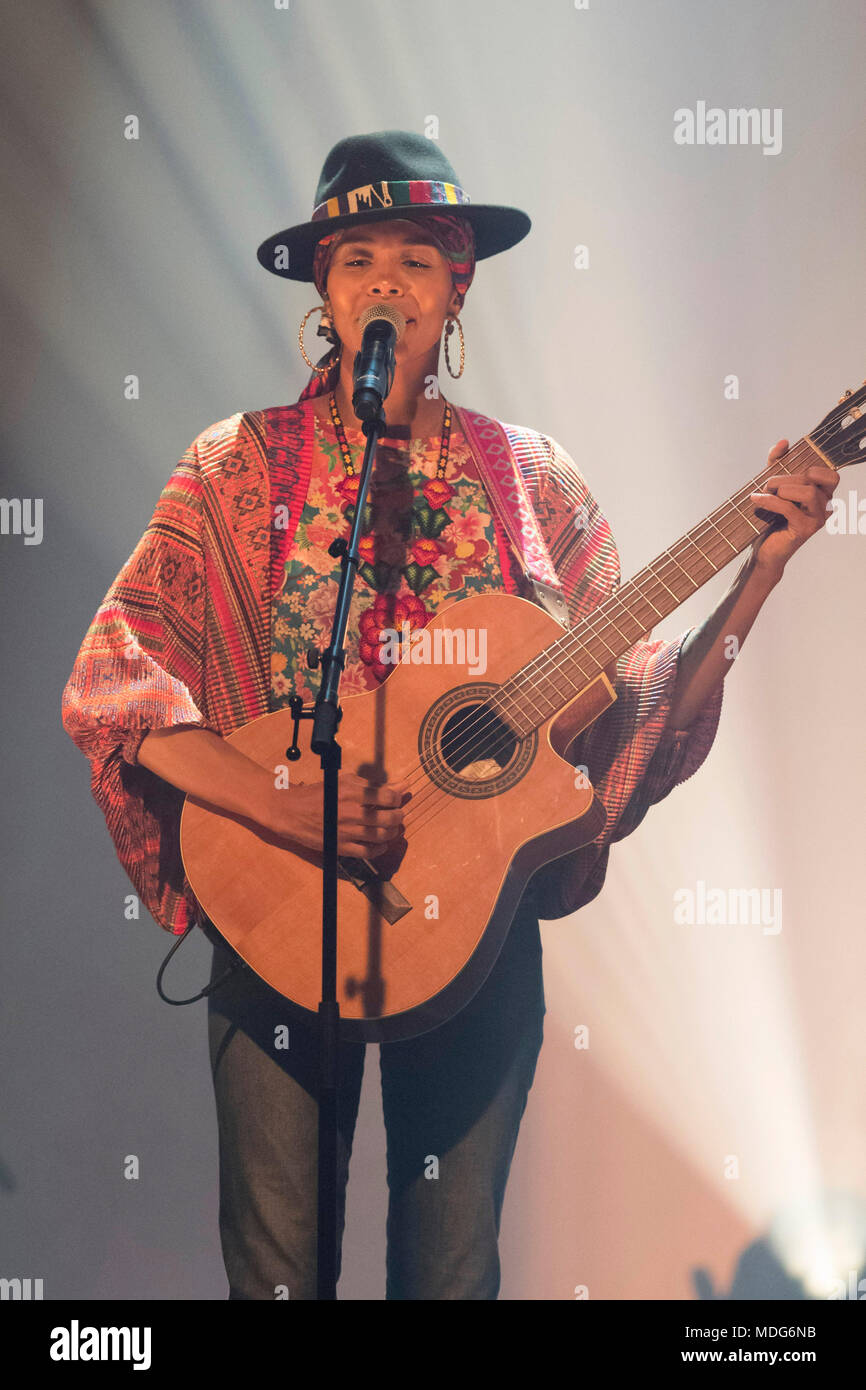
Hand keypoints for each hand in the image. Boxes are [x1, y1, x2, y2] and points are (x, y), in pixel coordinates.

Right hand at [265, 772, 410, 857]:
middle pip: (389, 818)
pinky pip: (368, 852)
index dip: (397, 798)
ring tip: (390, 827)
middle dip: (399, 816)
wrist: (293, 811)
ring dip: (392, 832)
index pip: (389, 797)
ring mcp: (347, 831)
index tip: (395, 799)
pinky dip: (379, 849)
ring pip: (382, 836)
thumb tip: (402, 785)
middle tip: (396, 814)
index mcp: (353, 792)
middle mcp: (351, 812)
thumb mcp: (347, 782)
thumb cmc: (321, 794)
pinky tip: (380, 843)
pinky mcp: (341, 847)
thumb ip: (375, 785)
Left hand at [748, 439, 839, 580]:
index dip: (814, 468)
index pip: (832, 475)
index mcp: (823, 495)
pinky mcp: (804, 530)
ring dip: (781, 488)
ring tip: (764, 493)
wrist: (763, 550)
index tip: (793, 472)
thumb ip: (778, 462)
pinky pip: (789, 507)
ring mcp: (817, 519)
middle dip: (785, 477)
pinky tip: (756, 499)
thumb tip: (784, 442)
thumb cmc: (770, 517)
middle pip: (812, 479)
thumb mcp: (773, 484)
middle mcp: (825, 507)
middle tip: (767, 485)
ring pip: (807, 491)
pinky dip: (769, 500)